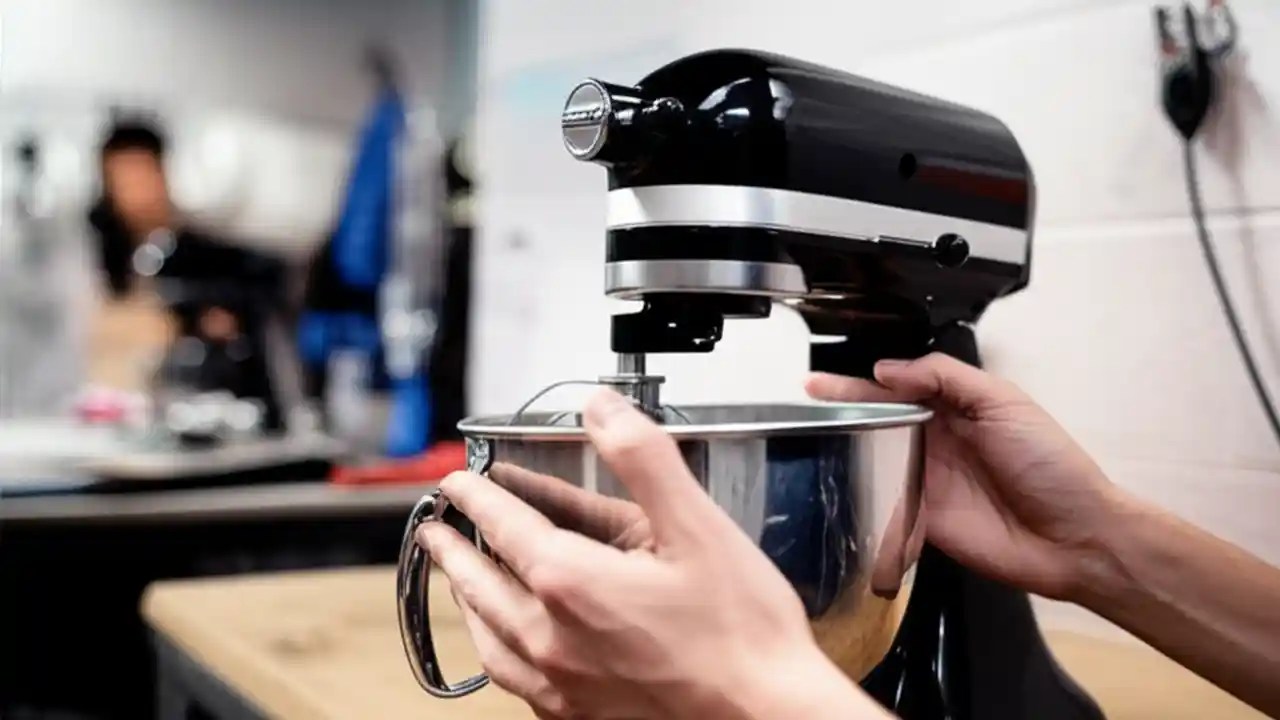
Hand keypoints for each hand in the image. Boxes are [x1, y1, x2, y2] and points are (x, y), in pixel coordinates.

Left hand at [418, 390, 884, 719]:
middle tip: (436, 530)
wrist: (768, 718)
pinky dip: (497, 651)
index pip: (503, 525)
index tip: (456, 483)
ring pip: (489, 637)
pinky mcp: (577, 716)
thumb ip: (643, 458)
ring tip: (460, 583)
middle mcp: (551, 637)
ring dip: (468, 601)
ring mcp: (560, 684)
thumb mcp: (697, 526)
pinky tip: (508, 649)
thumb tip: (602, 409)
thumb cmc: (742, 633)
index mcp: (571, 582)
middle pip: (481, 583)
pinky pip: (513, 679)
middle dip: (455, 549)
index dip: (476, 496)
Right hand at [806, 353, 1119, 601]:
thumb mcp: (1004, 402)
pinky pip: (880, 507)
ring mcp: (925, 484)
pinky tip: (833, 489)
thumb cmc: (1051, 465)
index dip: (858, 385)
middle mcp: (934, 444)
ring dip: (842, 454)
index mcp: (955, 410)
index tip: (819, 383)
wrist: (1074, 536)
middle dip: (838, 415)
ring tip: (804, 442)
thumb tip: (889, 370)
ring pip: (872, 463)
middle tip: (801, 409)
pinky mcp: (919, 522)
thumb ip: (946, 378)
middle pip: (875, 425)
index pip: (896, 389)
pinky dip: (859, 498)